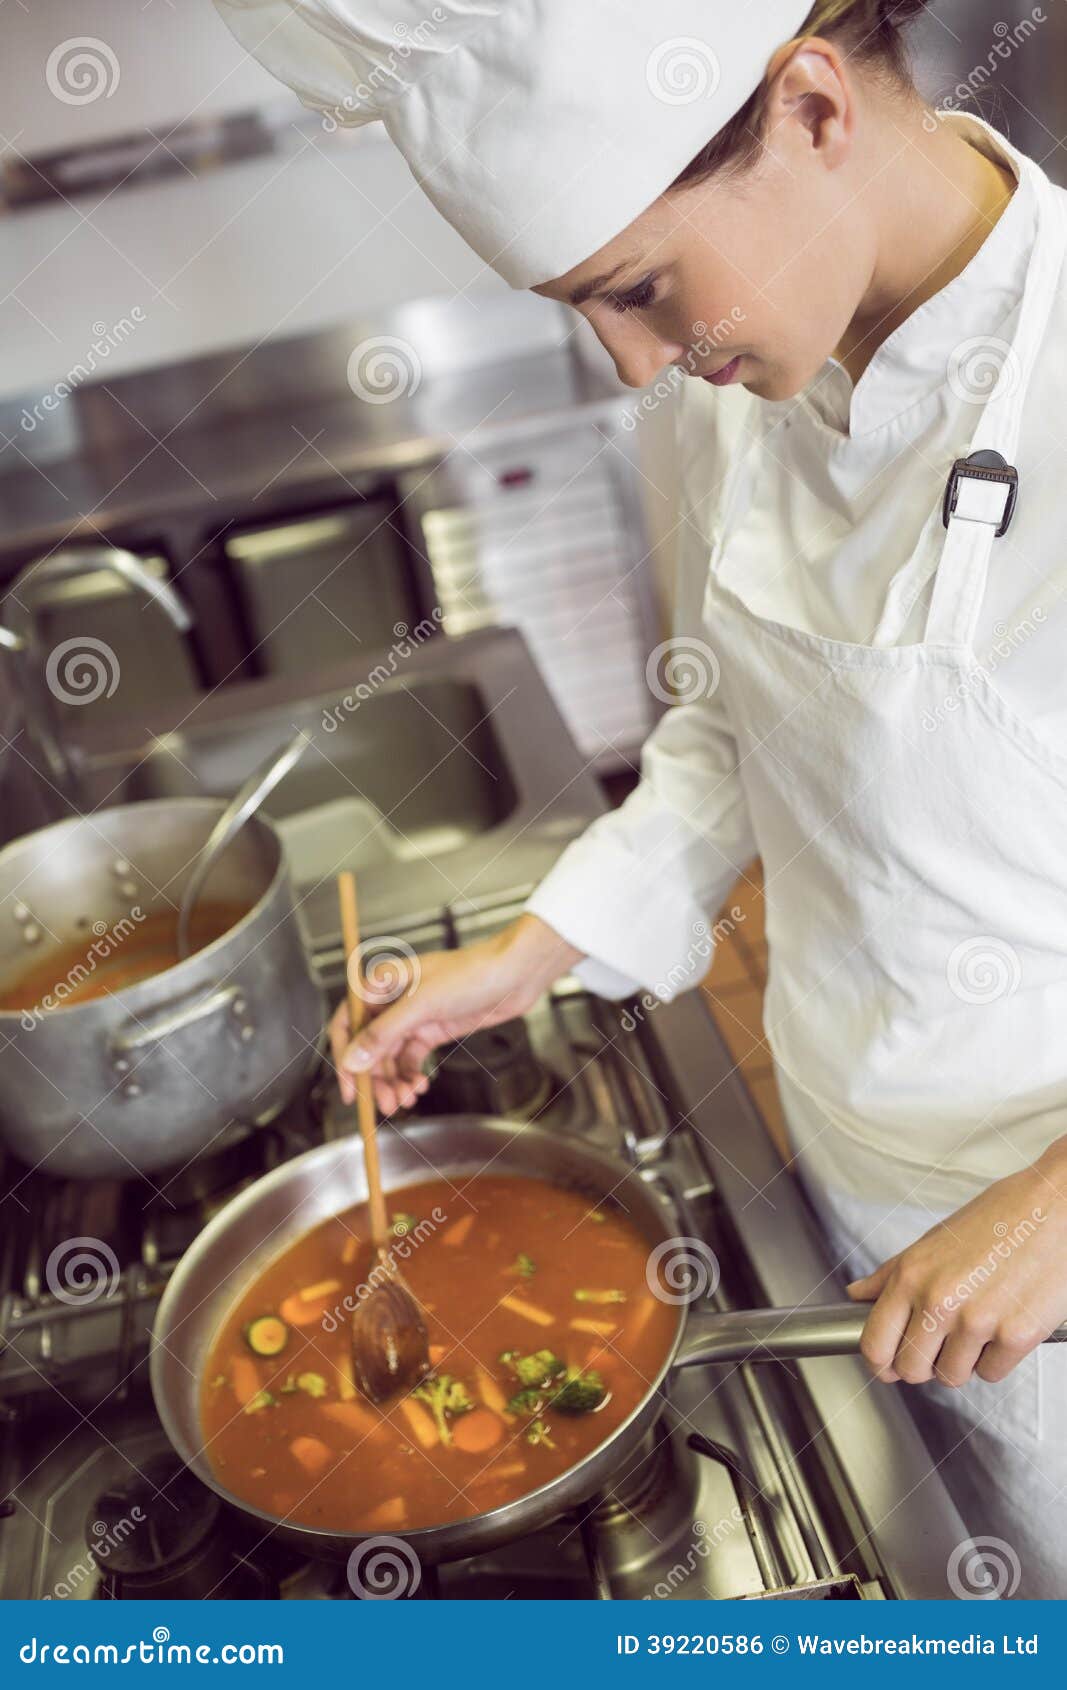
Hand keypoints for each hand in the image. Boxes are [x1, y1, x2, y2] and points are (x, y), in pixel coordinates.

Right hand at [328, 913, 583, 1113]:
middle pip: (369, 1047)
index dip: (344, 1057)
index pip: (347, 1024)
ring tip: (406, 1100)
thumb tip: (352, 1060)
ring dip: (394, 1081)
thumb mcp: (422, 1005)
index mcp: (381, 983)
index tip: (349, 1089)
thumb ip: (383, 1034)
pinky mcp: (431, 1028)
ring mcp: (412, 1015)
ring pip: (390, 1056)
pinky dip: (411, 1074)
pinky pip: (410, 1058)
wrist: (515, 974)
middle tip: (385, 1105)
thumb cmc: (471, 973)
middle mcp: (392, 999)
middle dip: (375, 1078)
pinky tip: (419, 1086)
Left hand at [846, 1141, 1066, 1387]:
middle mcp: (939, 1300)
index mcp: (912, 1274)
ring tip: (976, 1328)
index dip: (881, 1363)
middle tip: (938, 1346)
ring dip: (962, 1362)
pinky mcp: (1017, 1336)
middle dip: (924, 1365)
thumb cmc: (1001, 1216)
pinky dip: (996, 1359)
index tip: (889, 1366)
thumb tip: (857, 1295)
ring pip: (952, 1376)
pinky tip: (1003, 1326)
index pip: (875, 1344)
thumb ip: (892, 1273)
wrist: (1057, 1207)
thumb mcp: (935, 1239)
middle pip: (911, 1370)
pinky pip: (991, 1374)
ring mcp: (978, 1321)